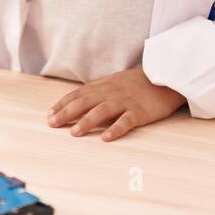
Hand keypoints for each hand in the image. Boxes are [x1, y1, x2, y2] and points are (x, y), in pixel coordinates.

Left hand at [46, 66, 186, 141]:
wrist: (165, 76)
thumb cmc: (137, 82)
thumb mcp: (114, 82)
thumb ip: (97, 91)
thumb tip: (77, 102)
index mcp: (103, 86)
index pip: (78, 94)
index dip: (63, 104)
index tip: (49, 114)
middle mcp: (111, 92)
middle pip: (85, 101)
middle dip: (67, 113)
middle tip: (52, 124)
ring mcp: (125, 101)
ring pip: (102, 110)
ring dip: (86, 121)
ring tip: (74, 133)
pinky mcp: (140, 111)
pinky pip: (126, 120)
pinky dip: (115, 129)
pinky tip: (105, 138)